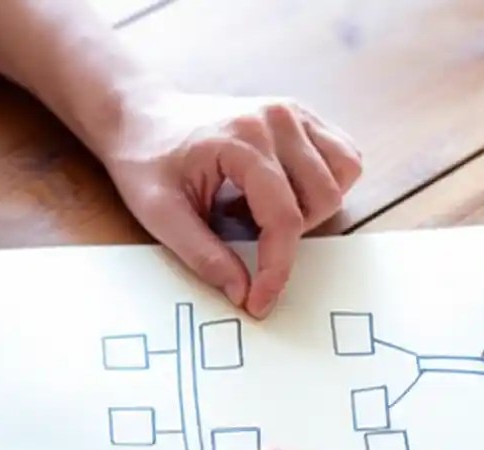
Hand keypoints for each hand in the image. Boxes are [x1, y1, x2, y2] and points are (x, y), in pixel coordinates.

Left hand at [103, 92, 361, 317]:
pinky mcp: (301, 115)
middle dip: (293, 235)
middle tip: (247, 233)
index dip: (276, 269)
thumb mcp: (159, 213)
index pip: (283, 218)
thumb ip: (202, 255)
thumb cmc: (145, 159)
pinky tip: (282, 192)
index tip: (260, 302)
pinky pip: (343, 156)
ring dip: (314, 208)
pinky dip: (325, 183)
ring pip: (343, 174)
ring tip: (265, 210)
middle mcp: (277, 119)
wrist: (140, 115)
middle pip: (323, 198)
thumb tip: (241, 291)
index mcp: (243, 140)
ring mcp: (293, 112)